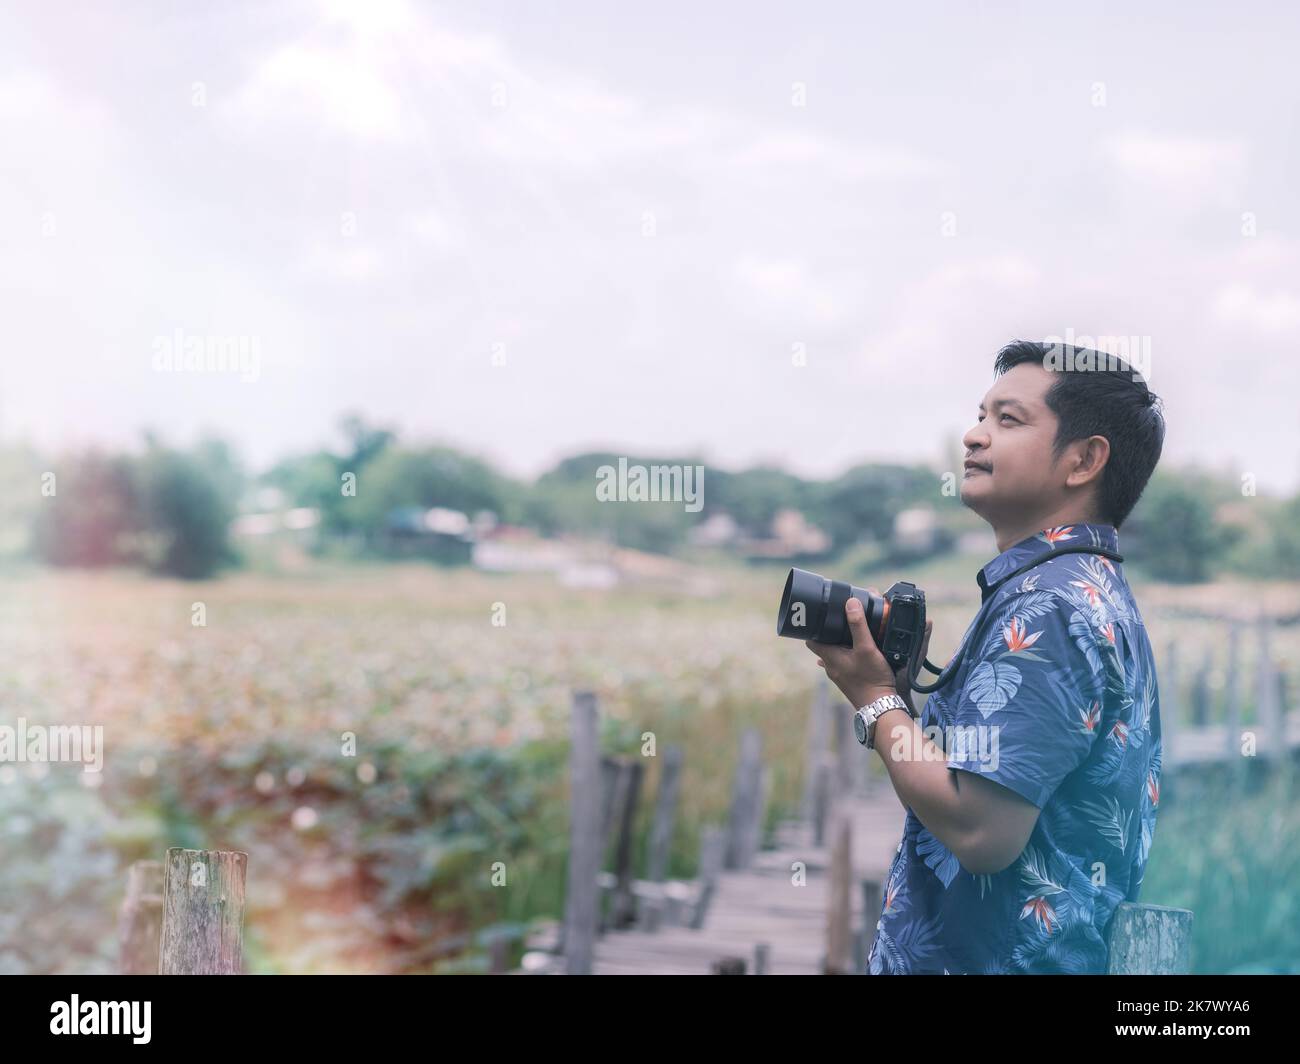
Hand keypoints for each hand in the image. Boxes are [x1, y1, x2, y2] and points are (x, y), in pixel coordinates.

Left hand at [805, 593, 933, 710]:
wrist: (881, 707)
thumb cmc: (871, 679)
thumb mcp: (866, 648)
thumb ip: (858, 625)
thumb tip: (851, 603)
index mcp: (829, 657)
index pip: (811, 639)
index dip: (813, 627)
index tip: (820, 616)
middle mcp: (831, 667)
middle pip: (823, 646)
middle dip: (829, 634)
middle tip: (839, 621)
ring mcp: (839, 676)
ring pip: (834, 655)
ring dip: (840, 645)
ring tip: (851, 633)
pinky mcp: (850, 681)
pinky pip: (844, 664)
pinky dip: (849, 656)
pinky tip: (858, 652)